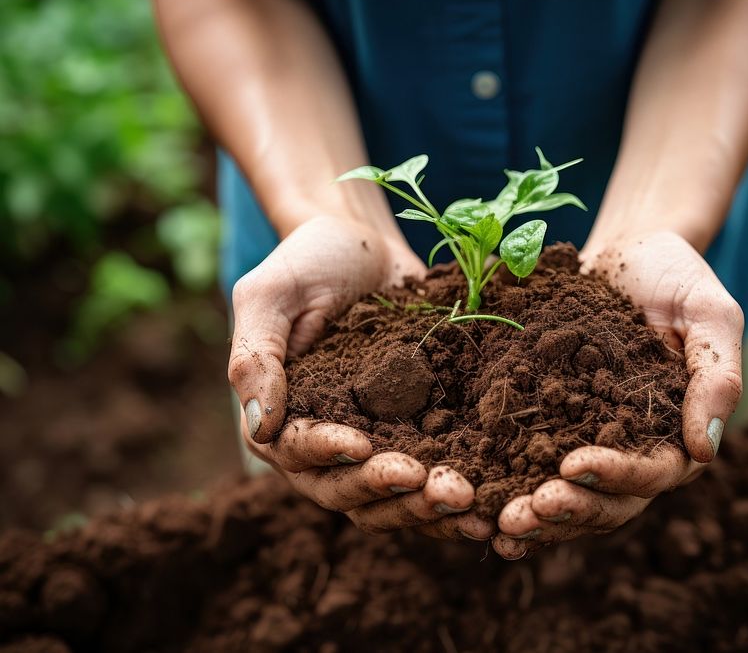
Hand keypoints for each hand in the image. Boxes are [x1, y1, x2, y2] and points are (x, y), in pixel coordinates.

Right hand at [228, 215, 494, 540]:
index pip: (298, 453)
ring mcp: (373, 441)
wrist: (365, 244)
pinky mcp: (415, 431)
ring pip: (390, 498)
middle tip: (436, 485)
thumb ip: (255, 358)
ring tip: (467, 499)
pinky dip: (451, 494)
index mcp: (280, 418)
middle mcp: (324, 443)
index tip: (363, 445)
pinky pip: (431, 473)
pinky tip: (488, 500)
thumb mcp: (268, 295)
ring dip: (424, 506)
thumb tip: (259, 429)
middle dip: (389, 492)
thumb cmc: (307, 261)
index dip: (329, 453)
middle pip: (346, 490)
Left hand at [492, 231, 742, 557]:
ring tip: (497, 523)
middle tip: (522, 514)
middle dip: (567, 510)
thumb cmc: (677, 277)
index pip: (653, 474)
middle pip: (607, 501)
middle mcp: (635, 449)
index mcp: (678, 434)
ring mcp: (591, 440)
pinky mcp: (554, 424)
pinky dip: (509, 488)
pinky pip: (531, 466)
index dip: (615, 475)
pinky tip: (475, 506)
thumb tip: (705, 450)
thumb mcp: (710, 315)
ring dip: (535, 516)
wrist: (629, 252)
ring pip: (568, 495)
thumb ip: (717, 377)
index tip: (573, 465)